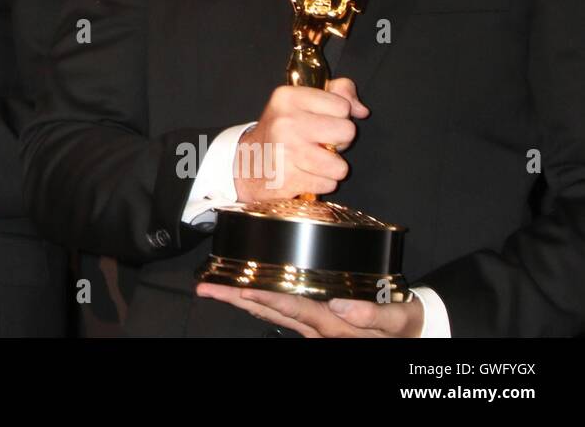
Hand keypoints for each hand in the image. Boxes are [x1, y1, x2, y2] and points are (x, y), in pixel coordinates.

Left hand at [197, 283, 423, 336]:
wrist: (417, 334)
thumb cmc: (407, 324)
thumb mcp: (398, 318)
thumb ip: (374, 313)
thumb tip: (342, 304)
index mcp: (335, 326)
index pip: (294, 309)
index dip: (266, 299)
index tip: (240, 289)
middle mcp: (319, 330)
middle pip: (271, 313)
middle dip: (237, 300)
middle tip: (205, 288)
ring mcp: (315, 330)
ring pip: (271, 314)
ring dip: (242, 302)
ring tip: (215, 289)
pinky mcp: (317, 326)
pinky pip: (282, 315)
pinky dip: (261, 304)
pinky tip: (246, 295)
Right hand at [234, 77, 368, 202]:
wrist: (246, 164)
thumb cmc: (281, 132)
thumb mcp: (302, 102)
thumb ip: (338, 94)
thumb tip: (361, 110)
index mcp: (288, 97)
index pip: (342, 106)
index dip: (338, 117)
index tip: (321, 122)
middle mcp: (285, 122)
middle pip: (347, 132)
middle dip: (339, 142)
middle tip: (320, 143)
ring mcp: (285, 151)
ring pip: (340, 165)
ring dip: (331, 167)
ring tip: (313, 161)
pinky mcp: (287, 179)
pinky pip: (328, 184)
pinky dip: (320, 183)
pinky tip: (303, 174)